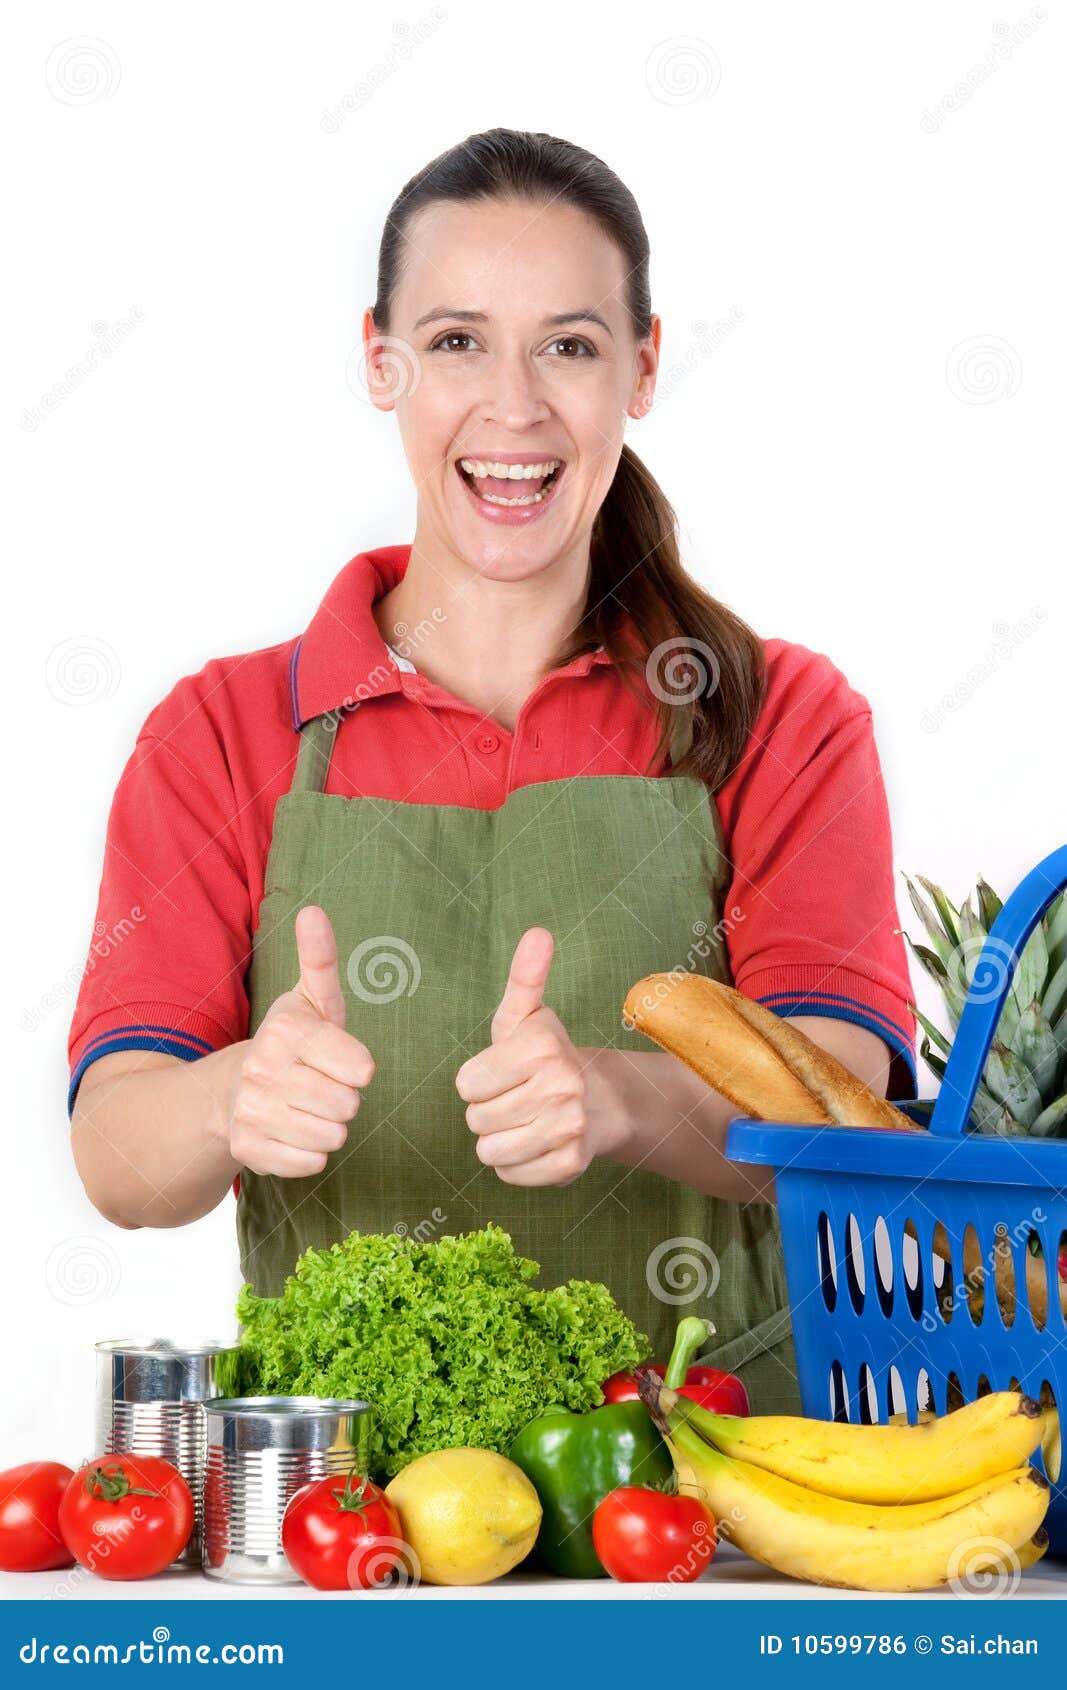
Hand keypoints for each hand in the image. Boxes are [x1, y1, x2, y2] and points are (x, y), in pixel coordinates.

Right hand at [227, 906, 374, 1177]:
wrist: (232, 1089)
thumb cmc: (292, 1042)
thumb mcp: (311, 999)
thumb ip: (320, 958)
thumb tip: (312, 911)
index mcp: (286, 1031)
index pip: (361, 1069)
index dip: (358, 1069)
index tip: (340, 1061)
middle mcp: (263, 1070)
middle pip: (348, 1106)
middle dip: (344, 1099)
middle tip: (321, 1085)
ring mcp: (251, 1111)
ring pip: (331, 1137)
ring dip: (329, 1127)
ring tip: (308, 1108)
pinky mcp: (247, 1148)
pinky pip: (309, 1163)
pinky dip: (309, 1153)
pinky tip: (293, 1131)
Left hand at [455, 927, 597, 1186]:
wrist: (600, 1101)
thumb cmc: (545, 1055)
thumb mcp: (526, 1014)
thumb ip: (525, 975)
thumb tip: (538, 933)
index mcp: (541, 1047)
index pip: (466, 1085)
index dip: (478, 1080)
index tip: (504, 1073)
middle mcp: (561, 1085)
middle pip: (476, 1120)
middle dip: (488, 1111)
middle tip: (517, 1097)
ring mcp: (568, 1127)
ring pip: (490, 1151)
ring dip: (499, 1139)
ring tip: (524, 1121)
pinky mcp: (570, 1165)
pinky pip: (510, 1174)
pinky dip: (517, 1164)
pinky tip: (536, 1143)